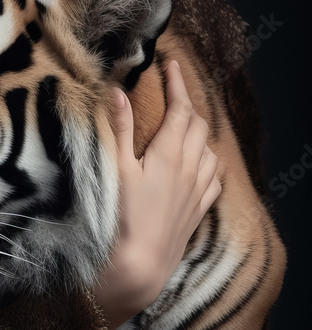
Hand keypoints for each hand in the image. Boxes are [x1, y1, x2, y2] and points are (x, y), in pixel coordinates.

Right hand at [93, 60, 221, 329]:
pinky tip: (201, 163)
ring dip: (199, 130)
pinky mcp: (198, 210)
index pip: (181, 107)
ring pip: (209, 148)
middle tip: (173, 89)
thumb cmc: (121, 217)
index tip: (172, 63)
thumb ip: (119, 128)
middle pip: (198, 124)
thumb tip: (117, 91)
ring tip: (184, 122)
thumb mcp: (115, 168)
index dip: (178, 83)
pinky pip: (214, 176)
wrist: (139, 267)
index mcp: (171, 153)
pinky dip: (208, 159)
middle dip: (187, 102)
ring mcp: (198, 191)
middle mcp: (191, 168)